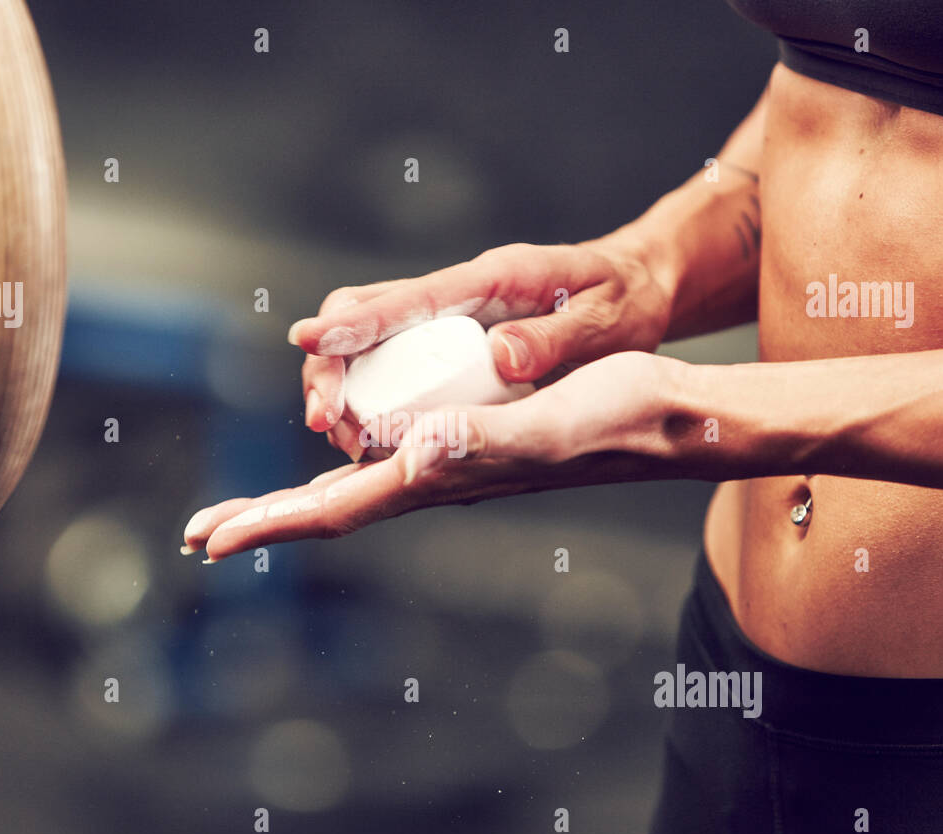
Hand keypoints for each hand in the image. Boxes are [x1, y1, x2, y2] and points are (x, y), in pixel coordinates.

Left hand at [184, 351, 687, 560]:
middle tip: (197, 533)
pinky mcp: (469, 442)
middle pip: (328, 509)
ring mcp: (452, 466)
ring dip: (292, 499)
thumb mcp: (548, 424)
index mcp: (441, 479)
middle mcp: (437, 480)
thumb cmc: (619, 419)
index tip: (205, 540)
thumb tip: (414, 452)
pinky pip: (384, 458)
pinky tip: (335, 453)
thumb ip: (486, 441)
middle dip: (261, 519)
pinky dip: (341, 462)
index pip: (334, 511)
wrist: (665, 417)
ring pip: (351, 487)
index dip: (266, 523)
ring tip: (244, 507)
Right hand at [290, 240, 673, 460]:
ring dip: (341, 389)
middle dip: (327, 365)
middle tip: (326, 422)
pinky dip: (367, 398)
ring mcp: (446, 320)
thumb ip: (553, 337)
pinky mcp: (446, 346)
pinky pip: (389, 365)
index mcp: (490, 281)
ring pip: (367, 343)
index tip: (306, 340)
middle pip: (362, 315)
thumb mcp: (601, 319)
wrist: (635, 289)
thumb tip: (500, 356)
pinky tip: (370, 440)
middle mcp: (456, 295)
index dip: (352, 323)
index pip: (406, 299)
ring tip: (347, 443)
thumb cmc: (622, 300)